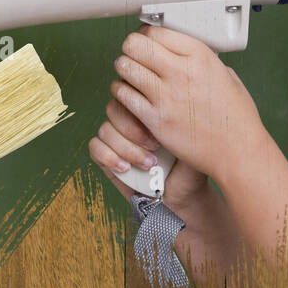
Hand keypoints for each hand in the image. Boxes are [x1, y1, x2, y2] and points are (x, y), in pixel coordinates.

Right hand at [89, 92, 209, 208]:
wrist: (182, 196)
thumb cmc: (189, 166)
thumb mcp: (192, 140)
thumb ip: (181, 118)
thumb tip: (177, 99)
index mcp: (148, 109)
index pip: (132, 91)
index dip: (141, 106)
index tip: (162, 126)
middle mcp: (129, 121)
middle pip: (114, 108)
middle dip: (133, 128)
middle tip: (155, 145)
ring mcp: (115, 138)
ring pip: (106, 129)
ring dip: (126, 148)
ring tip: (148, 164)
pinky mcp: (105, 157)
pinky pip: (95, 147)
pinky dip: (110, 157)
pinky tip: (126, 168)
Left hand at [99, 25, 265, 186]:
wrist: (237, 152)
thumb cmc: (236, 118)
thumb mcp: (226, 75)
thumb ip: (202, 61)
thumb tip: (182, 52)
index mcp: (200, 57)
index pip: (157, 32)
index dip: (146, 35)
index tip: (145, 40)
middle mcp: (182, 72)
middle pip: (136, 45)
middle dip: (131, 48)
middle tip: (133, 55)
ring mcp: (167, 96)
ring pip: (125, 67)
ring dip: (124, 69)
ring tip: (130, 74)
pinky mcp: (156, 119)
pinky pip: (124, 96)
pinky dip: (122, 92)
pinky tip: (130, 94)